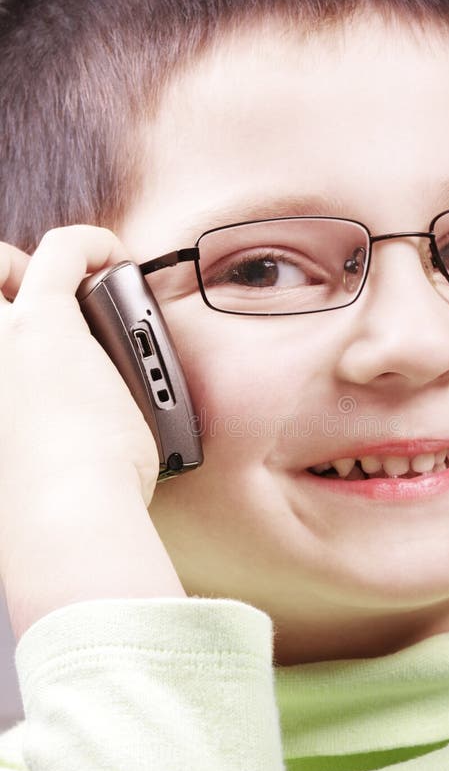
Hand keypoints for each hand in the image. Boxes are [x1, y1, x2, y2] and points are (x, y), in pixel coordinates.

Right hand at [0, 227, 183, 639]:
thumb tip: (49, 467)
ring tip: (81, 274)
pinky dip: (90, 244)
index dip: (4, 345)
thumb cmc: (51, 526)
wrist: (63, 526)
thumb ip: (26, 462)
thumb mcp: (18, 487)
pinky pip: (63, 250)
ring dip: (35, 266)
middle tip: (35, 307)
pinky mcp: (46, 319)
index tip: (23, 360)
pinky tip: (115, 254)